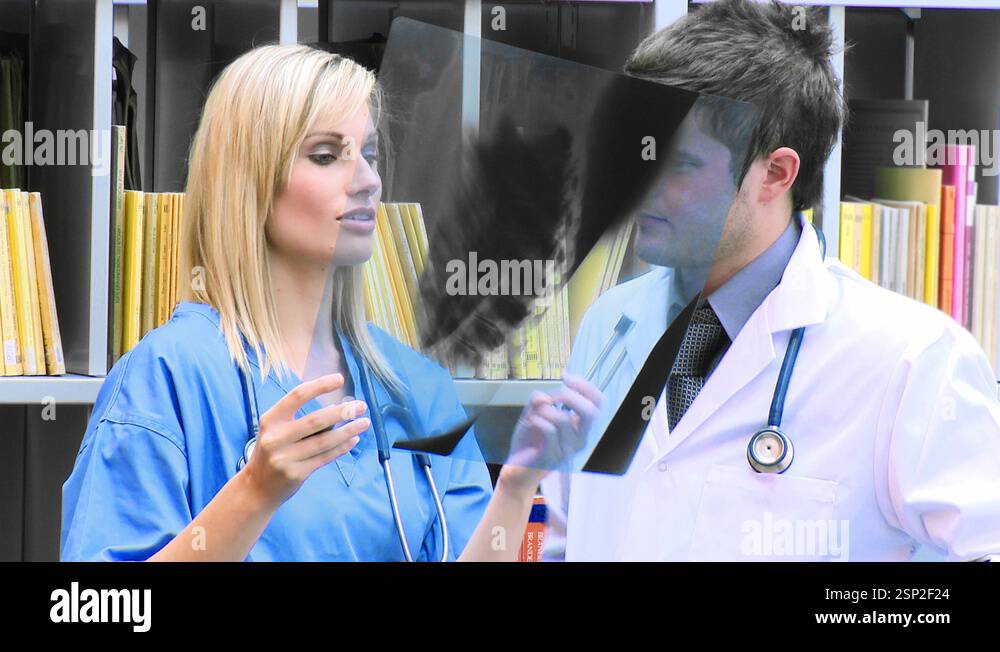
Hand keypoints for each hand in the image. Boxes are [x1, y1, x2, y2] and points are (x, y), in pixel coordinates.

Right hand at [240, 373, 369, 506]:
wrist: (256, 488)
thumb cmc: (272, 452)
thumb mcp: (277, 430)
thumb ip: (300, 419)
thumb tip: (339, 407)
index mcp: (270, 420)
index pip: (297, 396)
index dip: (320, 385)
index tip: (340, 379)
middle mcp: (276, 438)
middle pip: (316, 420)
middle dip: (343, 412)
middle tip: (361, 406)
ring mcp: (285, 458)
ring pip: (325, 441)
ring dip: (348, 431)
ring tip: (364, 422)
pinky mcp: (296, 474)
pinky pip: (325, 457)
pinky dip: (342, 447)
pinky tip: (353, 439)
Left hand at [500, 373, 602, 495]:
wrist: (517, 469)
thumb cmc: (529, 441)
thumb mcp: (535, 413)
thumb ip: (541, 400)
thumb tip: (545, 396)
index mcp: (581, 427)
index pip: (598, 403)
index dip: (585, 386)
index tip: (566, 377)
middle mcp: (580, 439)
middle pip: (591, 412)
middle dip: (571, 396)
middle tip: (554, 395)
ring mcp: (567, 450)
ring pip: (563, 418)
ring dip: (545, 410)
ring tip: (534, 415)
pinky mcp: (551, 457)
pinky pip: (549, 430)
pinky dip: (537, 420)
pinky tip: (531, 422)